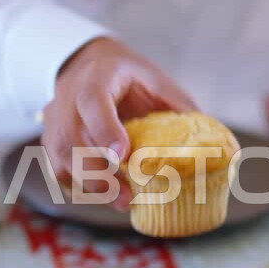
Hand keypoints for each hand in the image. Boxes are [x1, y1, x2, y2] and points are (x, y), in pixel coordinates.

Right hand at [42, 37, 195, 207]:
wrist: (88, 66)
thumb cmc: (131, 78)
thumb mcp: (158, 82)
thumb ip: (180, 110)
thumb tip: (218, 148)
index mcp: (98, 76)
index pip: (91, 100)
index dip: (105, 129)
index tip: (123, 156)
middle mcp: (68, 97)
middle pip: (71, 137)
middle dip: (98, 172)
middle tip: (128, 195)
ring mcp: (54, 120)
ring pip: (61, 158)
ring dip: (91, 186)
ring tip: (123, 201)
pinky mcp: (51, 142)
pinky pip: (58, 172)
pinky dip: (80, 189)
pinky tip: (105, 196)